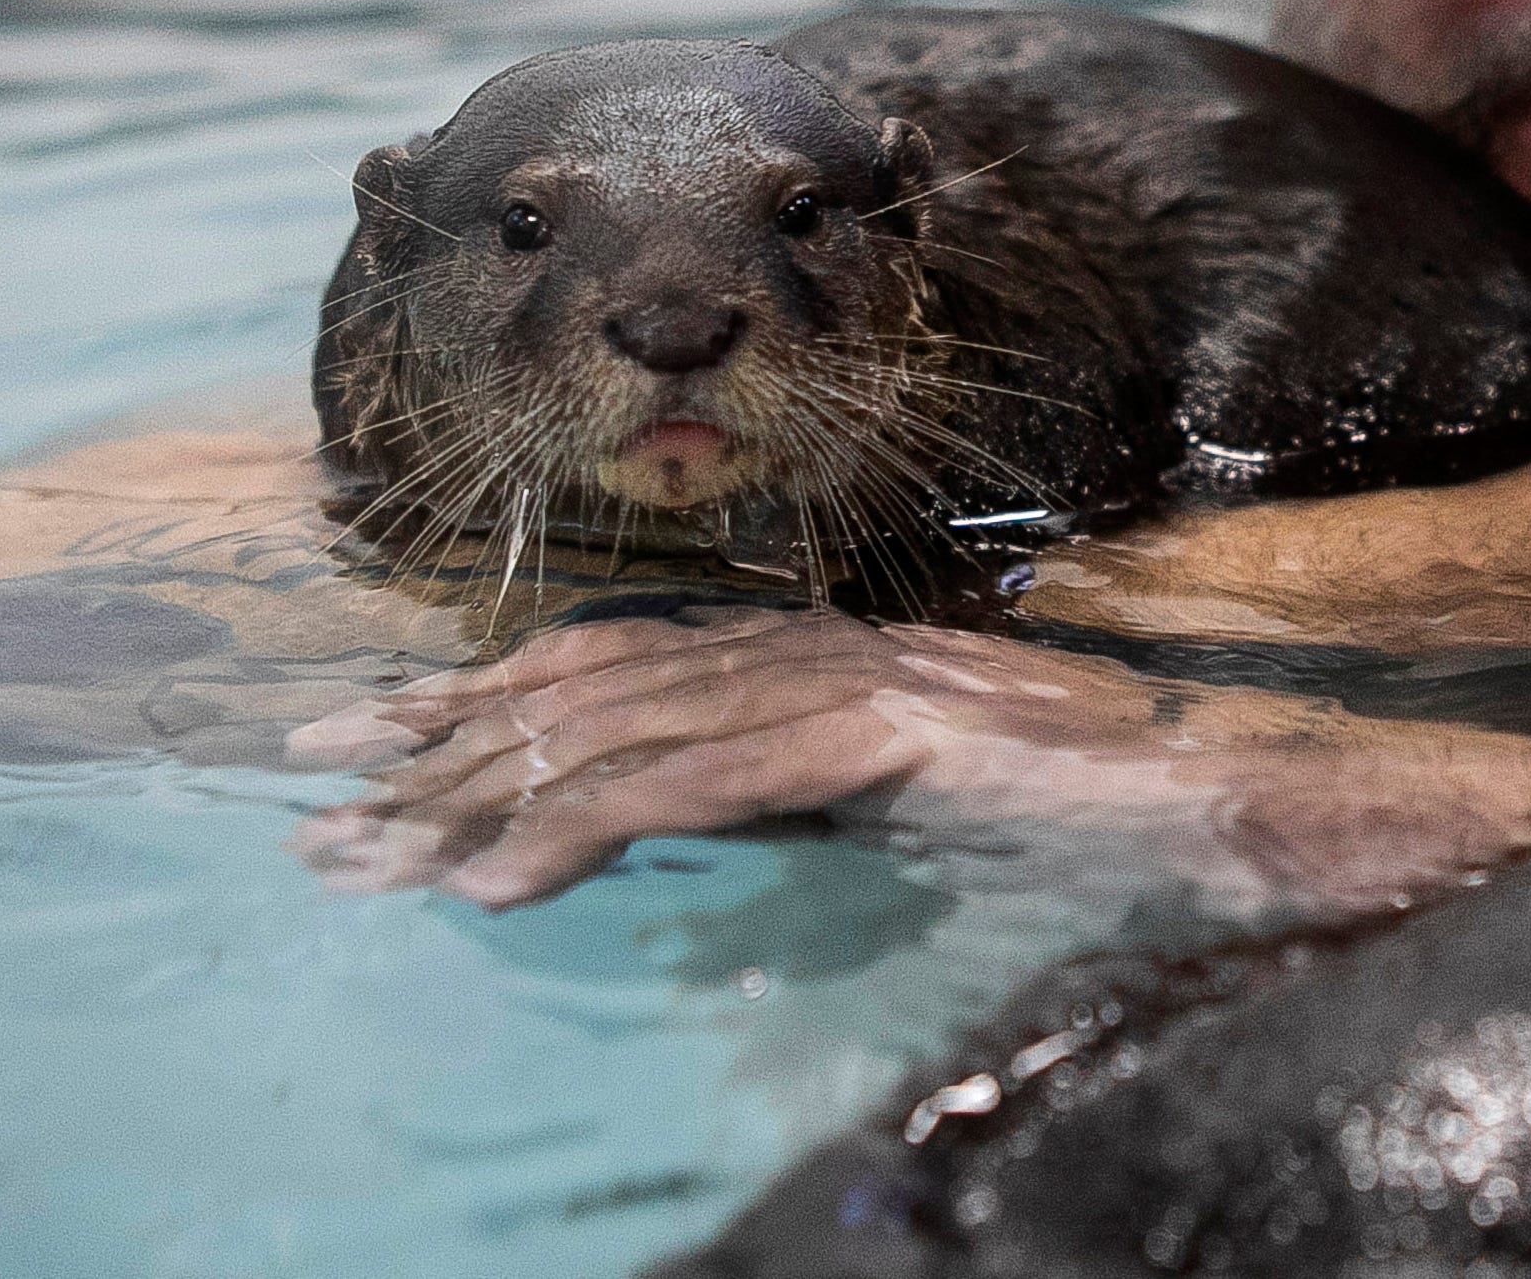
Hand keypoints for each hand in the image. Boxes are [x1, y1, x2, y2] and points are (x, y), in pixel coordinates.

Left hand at [286, 603, 1530, 912]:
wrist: (1226, 803)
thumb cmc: (1084, 825)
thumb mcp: (896, 809)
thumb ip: (793, 791)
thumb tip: (678, 820)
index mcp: (812, 652)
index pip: (610, 667)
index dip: (474, 702)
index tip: (361, 747)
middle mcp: (816, 644)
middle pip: (585, 688)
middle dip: (431, 749)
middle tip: (304, 804)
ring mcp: (852, 677)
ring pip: (618, 732)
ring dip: (472, 804)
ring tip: (362, 866)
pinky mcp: (884, 731)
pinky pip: (701, 783)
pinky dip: (583, 831)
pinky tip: (494, 887)